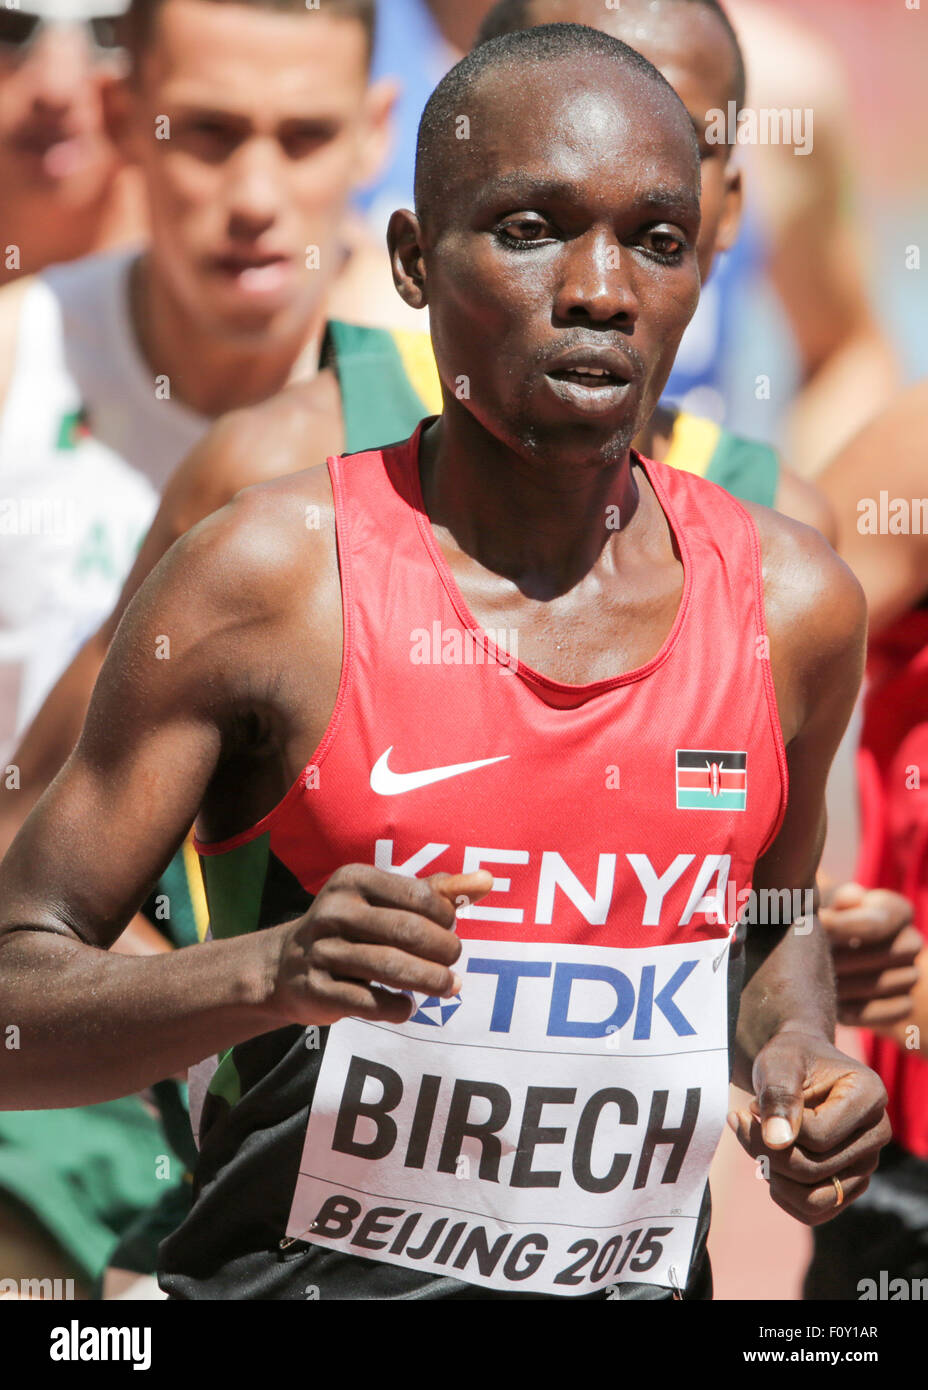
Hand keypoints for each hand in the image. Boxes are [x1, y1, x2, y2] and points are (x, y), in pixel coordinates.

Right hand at [269, 864, 493, 1027]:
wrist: (283, 966)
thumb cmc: (351, 927)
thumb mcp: (386, 900)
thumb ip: (438, 890)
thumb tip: (488, 880)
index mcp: (354, 879)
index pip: (418, 896)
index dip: (446, 917)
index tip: (451, 931)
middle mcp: (334, 910)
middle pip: (407, 932)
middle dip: (443, 951)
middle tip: (454, 962)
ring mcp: (322, 950)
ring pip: (391, 967)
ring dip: (430, 981)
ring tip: (449, 987)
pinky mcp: (317, 988)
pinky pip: (370, 1002)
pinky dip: (398, 1007)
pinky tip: (408, 1006)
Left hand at [727, 1028, 889, 1225]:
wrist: (798, 1067)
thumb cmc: (790, 1059)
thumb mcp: (778, 1062)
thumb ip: (779, 1095)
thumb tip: (778, 1141)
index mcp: (870, 1096)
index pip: (818, 1136)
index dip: (774, 1128)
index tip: (749, 1106)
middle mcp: (877, 1134)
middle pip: (814, 1169)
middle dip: (765, 1150)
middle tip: (742, 1122)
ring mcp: (866, 1164)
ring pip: (816, 1199)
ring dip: (774, 1177)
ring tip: (756, 1144)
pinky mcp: (850, 1184)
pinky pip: (815, 1212)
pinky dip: (783, 1195)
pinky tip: (767, 1163)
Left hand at [819, 882, 920, 1026]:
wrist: (831, 956)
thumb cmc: (826, 919)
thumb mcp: (827, 902)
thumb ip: (835, 898)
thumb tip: (847, 899)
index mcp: (896, 911)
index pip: (878, 921)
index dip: (845, 927)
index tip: (816, 928)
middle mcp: (911, 941)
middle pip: (889, 954)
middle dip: (847, 959)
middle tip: (811, 963)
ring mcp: (910, 974)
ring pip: (890, 984)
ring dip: (851, 987)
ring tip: (817, 984)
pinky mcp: (904, 1003)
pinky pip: (893, 1012)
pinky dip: (864, 1013)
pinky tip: (835, 1008)